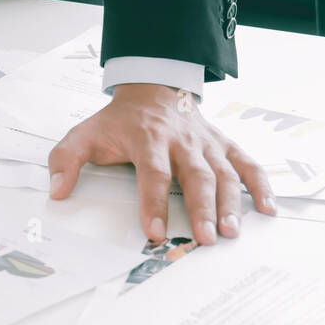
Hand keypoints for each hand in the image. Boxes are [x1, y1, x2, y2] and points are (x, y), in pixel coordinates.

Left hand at [47, 83, 276, 244]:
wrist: (154, 86)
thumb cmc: (120, 120)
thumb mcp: (85, 134)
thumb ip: (66, 160)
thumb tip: (57, 190)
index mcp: (149, 140)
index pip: (153, 174)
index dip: (153, 203)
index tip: (153, 231)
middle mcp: (182, 142)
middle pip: (196, 177)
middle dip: (201, 209)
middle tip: (205, 239)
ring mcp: (207, 144)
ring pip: (225, 174)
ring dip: (231, 204)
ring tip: (233, 232)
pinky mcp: (224, 146)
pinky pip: (247, 165)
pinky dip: (261, 186)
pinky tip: (268, 210)